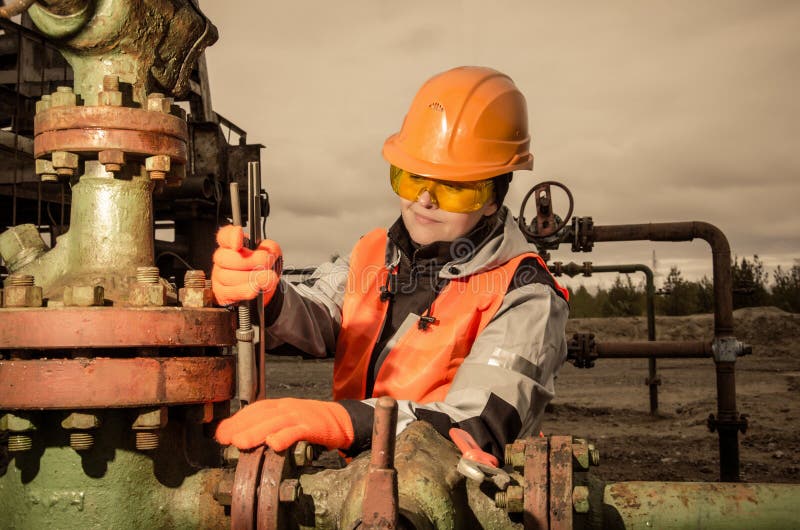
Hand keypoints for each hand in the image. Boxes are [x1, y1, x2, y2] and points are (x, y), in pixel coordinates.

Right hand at [211, 225, 281, 305]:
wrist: (263, 289)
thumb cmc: (263, 268)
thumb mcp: (272, 254)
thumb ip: (271, 248)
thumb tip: (266, 253)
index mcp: (233, 244)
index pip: (225, 236)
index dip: (230, 238)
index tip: (238, 244)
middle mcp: (223, 258)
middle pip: (224, 257)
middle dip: (248, 261)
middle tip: (264, 263)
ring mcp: (219, 275)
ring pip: (227, 276)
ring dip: (249, 278)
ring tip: (265, 278)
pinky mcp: (221, 292)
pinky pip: (230, 292)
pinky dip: (245, 290)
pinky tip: (255, 289)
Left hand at [216, 398, 354, 450]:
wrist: (341, 420)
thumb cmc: (311, 423)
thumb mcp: (287, 421)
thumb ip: (267, 427)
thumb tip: (240, 438)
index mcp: (279, 407)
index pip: (253, 410)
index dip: (236, 421)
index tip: (221, 434)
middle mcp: (287, 408)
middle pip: (261, 415)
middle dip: (241, 426)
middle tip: (225, 439)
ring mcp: (300, 416)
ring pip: (275, 422)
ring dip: (257, 432)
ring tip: (241, 443)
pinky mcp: (313, 426)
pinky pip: (297, 431)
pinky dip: (285, 436)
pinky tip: (274, 444)